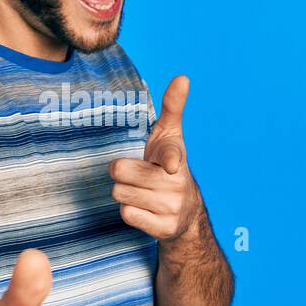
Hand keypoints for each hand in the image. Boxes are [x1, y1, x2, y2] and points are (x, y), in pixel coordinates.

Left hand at [109, 75, 201, 241]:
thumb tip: (183, 77)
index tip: (168, 167)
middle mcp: (177, 183)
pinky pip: (127, 215)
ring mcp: (172, 208)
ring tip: (143, 192)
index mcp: (176, 157)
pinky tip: (145, 209)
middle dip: (124, 174)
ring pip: (120, 194)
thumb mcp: (170, 136)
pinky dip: (130, 212)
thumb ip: (173, 107)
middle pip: (120, 173)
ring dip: (125, 193)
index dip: (167, 161)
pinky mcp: (164, 229)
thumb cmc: (168, 166)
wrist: (186, 213)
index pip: (171, 157)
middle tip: (139, 176)